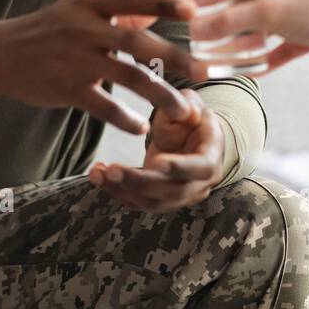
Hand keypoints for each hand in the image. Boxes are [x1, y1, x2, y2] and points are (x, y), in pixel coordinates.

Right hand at [0, 0, 207, 134]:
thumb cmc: (47, 30)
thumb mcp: (79, 10)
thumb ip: (119, 12)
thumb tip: (160, 10)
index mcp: (91, 4)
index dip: (165, 3)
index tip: (194, 11)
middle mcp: (85, 28)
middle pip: (139, 42)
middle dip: (175, 57)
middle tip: (205, 70)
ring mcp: (76, 60)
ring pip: (128, 77)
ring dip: (160, 95)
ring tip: (183, 110)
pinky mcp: (67, 89)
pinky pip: (104, 106)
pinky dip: (125, 119)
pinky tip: (141, 128)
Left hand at [88, 90, 224, 211]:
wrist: (191, 142)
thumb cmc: (192, 120)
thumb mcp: (194, 106)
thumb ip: (189, 105)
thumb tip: (186, 112)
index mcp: (211, 159)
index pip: (199, 168)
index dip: (180, 168)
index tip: (157, 162)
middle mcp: (198, 185)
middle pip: (171, 191)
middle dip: (139, 182)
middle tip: (112, 169)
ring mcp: (178, 198)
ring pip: (150, 202)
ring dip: (121, 190)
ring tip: (97, 173)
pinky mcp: (158, 200)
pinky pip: (137, 202)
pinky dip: (115, 191)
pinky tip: (97, 175)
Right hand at [188, 0, 308, 72]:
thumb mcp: (266, 13)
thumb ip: (228, 21)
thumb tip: (196, 32)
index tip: (191, 0)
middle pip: (251, 3)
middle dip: (226, 21)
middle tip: (199, 32)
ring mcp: (304, 11)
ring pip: (265, 27)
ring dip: (242, 42)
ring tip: (215, 53)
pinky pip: (281, 47)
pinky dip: (264, 58)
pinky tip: (246, 70)